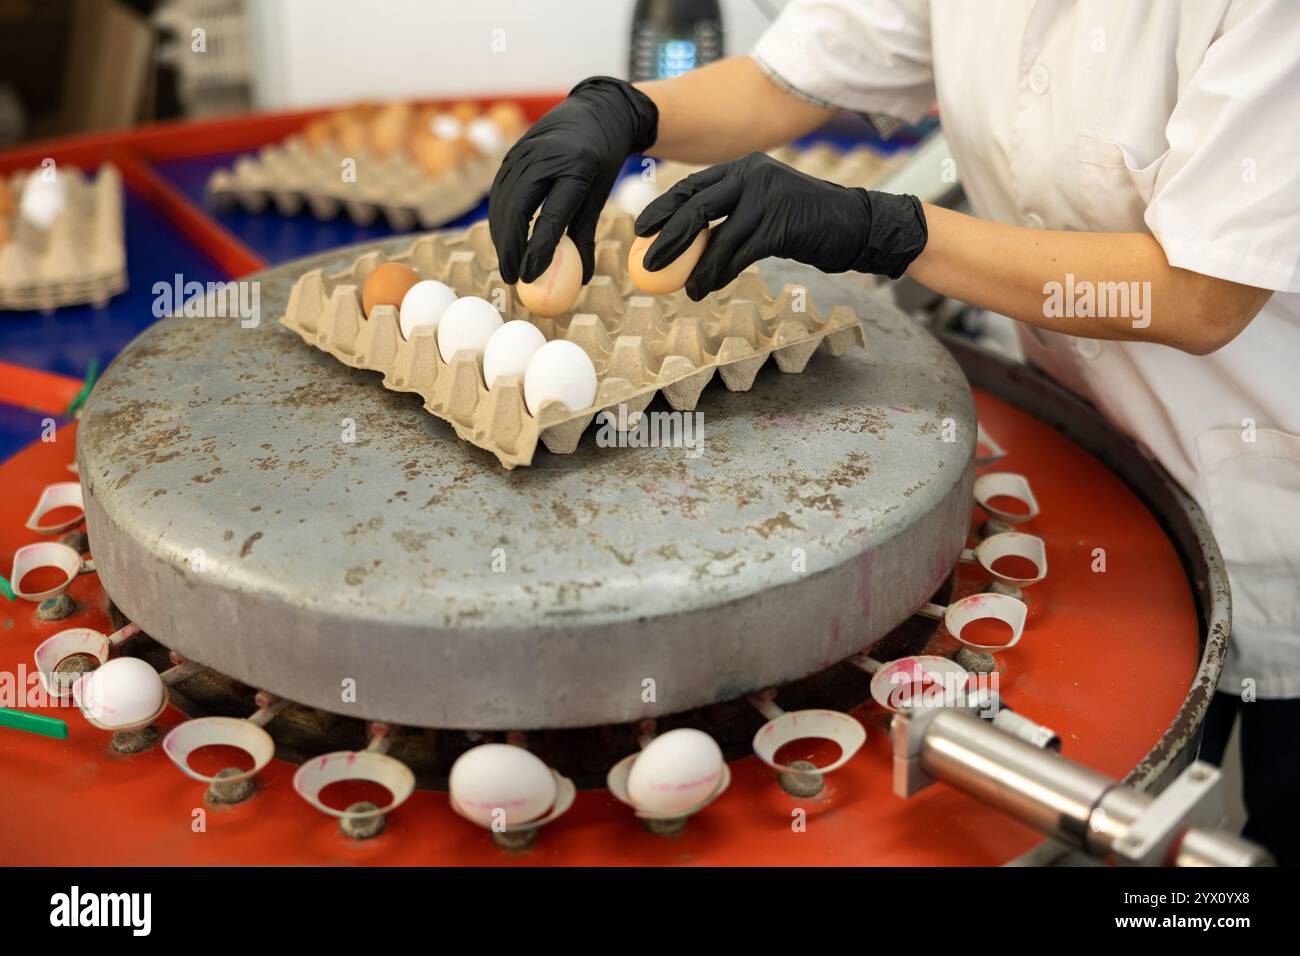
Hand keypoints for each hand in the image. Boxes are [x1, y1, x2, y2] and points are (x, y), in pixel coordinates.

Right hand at [489, 77, 657, 283]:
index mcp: (577, 168)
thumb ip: (587, 235)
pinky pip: (499, 192)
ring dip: (501, 238)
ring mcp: (524, 153)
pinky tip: (503, 240)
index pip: (551, 216)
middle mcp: (546, 158)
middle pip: (517, 210)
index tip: (530, 276)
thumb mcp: (600, 195)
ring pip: (503, 202)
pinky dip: (499, 220)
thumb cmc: (603, 160)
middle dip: (510, 249)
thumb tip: (580, 280)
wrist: (596, 111)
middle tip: (513, 277)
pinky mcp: (512, 154)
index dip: (538, 249)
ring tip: (508, 264)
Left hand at [634, 152, 927, 299]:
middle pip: (696, 206)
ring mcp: (766, 197)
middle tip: (646, 262)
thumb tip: (687, 242)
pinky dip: (718, 274)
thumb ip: (731, 217)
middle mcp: (752, 175)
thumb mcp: (763, 211)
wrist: (854, 226)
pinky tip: (707, 289)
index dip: (663, 208)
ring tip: (682, 289)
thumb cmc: (805, 223)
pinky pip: (737, 254)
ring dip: (694, 268)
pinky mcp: (779, 223)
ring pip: (716, 236)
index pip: (693, 186)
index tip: (641, 230)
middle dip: (666, 236)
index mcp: (744, 167)